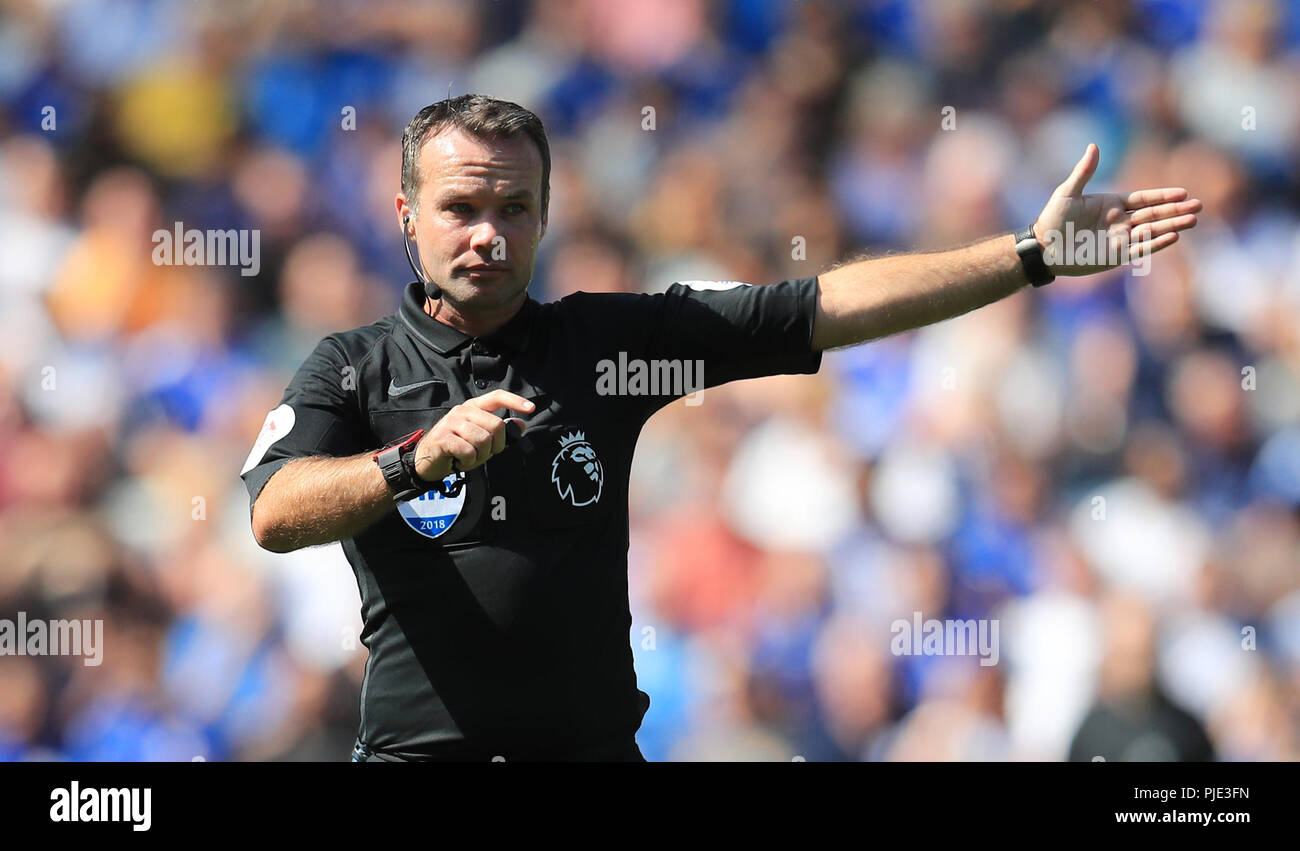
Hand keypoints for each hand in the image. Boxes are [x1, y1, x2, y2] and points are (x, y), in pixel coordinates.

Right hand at [412, 389, 533, 482]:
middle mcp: (462, 411)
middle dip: (496, 446)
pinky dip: (468, 462)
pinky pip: (469, 451)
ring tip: (469, 457)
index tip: (531, 408)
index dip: (515, 401)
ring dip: (480, 456)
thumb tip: (521, 425)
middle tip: (483, 454)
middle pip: (496, 426)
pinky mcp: (443, 438)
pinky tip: (459, 461)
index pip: (496, 397)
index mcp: (473, 408)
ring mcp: (451, 423)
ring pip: (483, 440)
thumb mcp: (482, 440)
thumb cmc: (456, 449)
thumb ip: (500, 432)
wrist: (426, 461)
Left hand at [1033, 143, 1201, 275]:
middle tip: (1198, 206)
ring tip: (1193, 221)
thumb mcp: (1068, 192)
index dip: (1163, 196)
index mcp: (1111, 205)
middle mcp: (1119, 222)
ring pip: (1152, 231)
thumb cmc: (1052, 219)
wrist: (1042, 248)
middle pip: (1154, 214)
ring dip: (1172, 225)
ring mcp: (1119, 239)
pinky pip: (1140, 249)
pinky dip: (1156, 243)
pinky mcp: (1115, 256)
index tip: (1183, 193)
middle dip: (1176, 210)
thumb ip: (1084, 172)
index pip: (1144, 199)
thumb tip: (1094, 146)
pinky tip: (1173, 237)